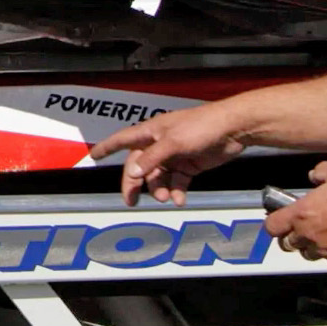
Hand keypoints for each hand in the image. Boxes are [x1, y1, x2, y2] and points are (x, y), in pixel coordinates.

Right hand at [91, 103, 246, 204]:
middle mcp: (159, 144)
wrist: (232, 129)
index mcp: (150, 132)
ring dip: (158, 189)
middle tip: (131, 200)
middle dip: (134, 183)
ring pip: (158, 177)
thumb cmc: (201, 125)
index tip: (94, 155)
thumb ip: (152, 158)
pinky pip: (176, 182)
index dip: (107, 147)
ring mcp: (174, 155)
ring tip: (165, 197)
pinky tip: (179, 198)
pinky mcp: (189, 165)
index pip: (123, 139)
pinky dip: (176, 191)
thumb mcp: (173, 142)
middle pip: (139, 166)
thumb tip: (133, 172)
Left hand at [268, 160, 326, 266]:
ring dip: (311, 247)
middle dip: (292, 237)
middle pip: (287, 245)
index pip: (272, 227)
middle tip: (303, 228)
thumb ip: (321, 171)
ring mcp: (325, 251)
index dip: (275, 224)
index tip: (281, 219)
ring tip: (324, 235)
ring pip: (308, 255)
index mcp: (302, 214)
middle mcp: (309, 235)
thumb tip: (314, 175)